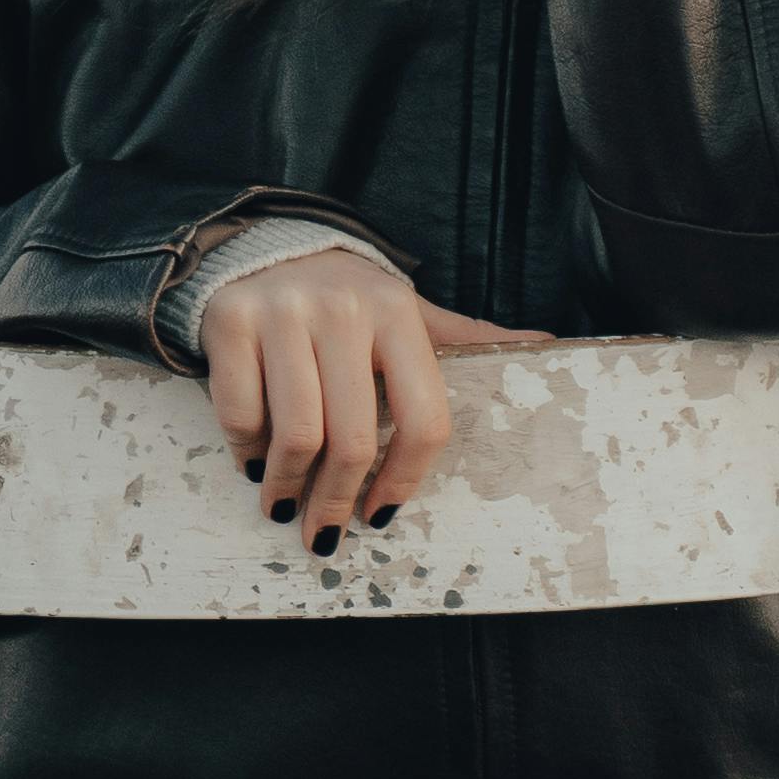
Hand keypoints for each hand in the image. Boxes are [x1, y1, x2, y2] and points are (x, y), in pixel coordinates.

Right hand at [198, 249, 550, 553]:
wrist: (264, 245)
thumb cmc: (347, 298)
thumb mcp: (408, 313)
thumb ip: (467, 337)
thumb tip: (547, 345)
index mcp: (398, 312)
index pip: (422, 417)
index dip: (404, 479)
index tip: (382, 513)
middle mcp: (344, 309)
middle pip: (350, 439)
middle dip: (335, 501)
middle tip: (324, 533)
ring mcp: (284, 313)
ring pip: (293, 433)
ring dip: (287, 486)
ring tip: (284, 505)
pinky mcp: (231, 321)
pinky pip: (240, 412)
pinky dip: (246, 449)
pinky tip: (255, 461)